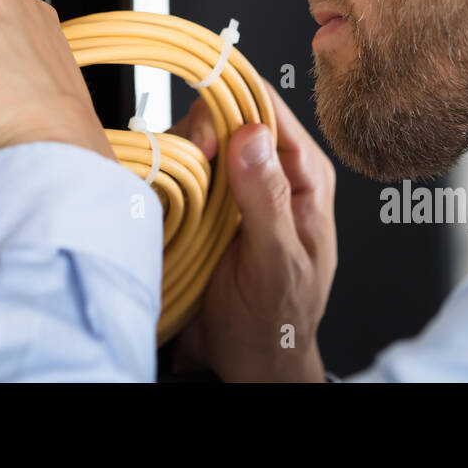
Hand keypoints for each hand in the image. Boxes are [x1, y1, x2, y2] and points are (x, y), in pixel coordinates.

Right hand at [170, 81, 336, 380]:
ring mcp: (229, 184)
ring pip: (195, 138)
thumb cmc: (275, 318)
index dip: (236, 109)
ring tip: (180, 193)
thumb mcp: (277, 262)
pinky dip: (164, 175)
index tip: (208, 134)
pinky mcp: (198, 201)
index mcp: (303, 175)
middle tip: (192, 162)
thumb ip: (267, 200)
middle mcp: (266, 170)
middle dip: (201, 133)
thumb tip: (252, 135)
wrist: (245, 358)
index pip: (271, 111)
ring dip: (180, 156)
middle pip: (227, 116)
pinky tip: (166, 198)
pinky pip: (175, 169)